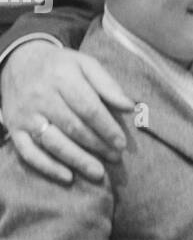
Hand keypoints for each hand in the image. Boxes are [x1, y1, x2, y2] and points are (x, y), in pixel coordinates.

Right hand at [1, 41, 132, 183]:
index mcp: (62, 78)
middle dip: (97, 145)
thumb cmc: (59, 66)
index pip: (88, 108)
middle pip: (73, 127)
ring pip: (53, 142)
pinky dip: (48, 167)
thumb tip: (130, 107)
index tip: (122, 143)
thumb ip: (107, 84)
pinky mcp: (15, 129)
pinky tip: (68, 177)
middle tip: (115, 158)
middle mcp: (42, 97)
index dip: (107, 128)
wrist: (17, 62)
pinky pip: (29, 153)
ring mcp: (26, 115)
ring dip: (78, 160)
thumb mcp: (84, 64)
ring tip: (99, 172)